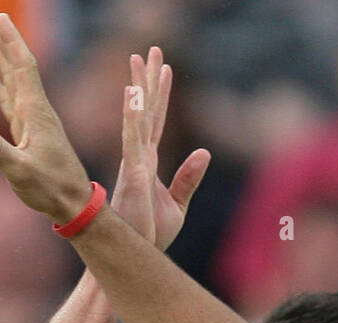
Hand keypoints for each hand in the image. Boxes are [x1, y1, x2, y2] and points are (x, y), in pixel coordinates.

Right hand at [0, 7, 92, 223]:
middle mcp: (35, 110)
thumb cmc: (51, 189)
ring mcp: (31, 121)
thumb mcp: (20, 171)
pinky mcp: (26, 133)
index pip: (22, 66)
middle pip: (17, 64)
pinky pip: (8, 100)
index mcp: (36, 112)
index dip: (10, 39)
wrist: (73, 203)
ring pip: (12, 78)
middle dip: (3, 37)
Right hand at [112, 47, 210, 250]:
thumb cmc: (149, 235)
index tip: (165, 68)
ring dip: (139, 87)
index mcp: (147, 163)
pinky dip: (133, 116)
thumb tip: (204, 151)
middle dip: (149, 80)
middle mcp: (138, 158)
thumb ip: (188, 178)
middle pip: (147, 111)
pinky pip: (133, 139)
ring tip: (140, 58)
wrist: (137, 257)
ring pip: (138, 117)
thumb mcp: (177, 205)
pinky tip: (134, 94)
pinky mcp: (133, 175)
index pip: (157, 122)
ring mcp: (134, 164)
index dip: (161, 95)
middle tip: (152, 49)